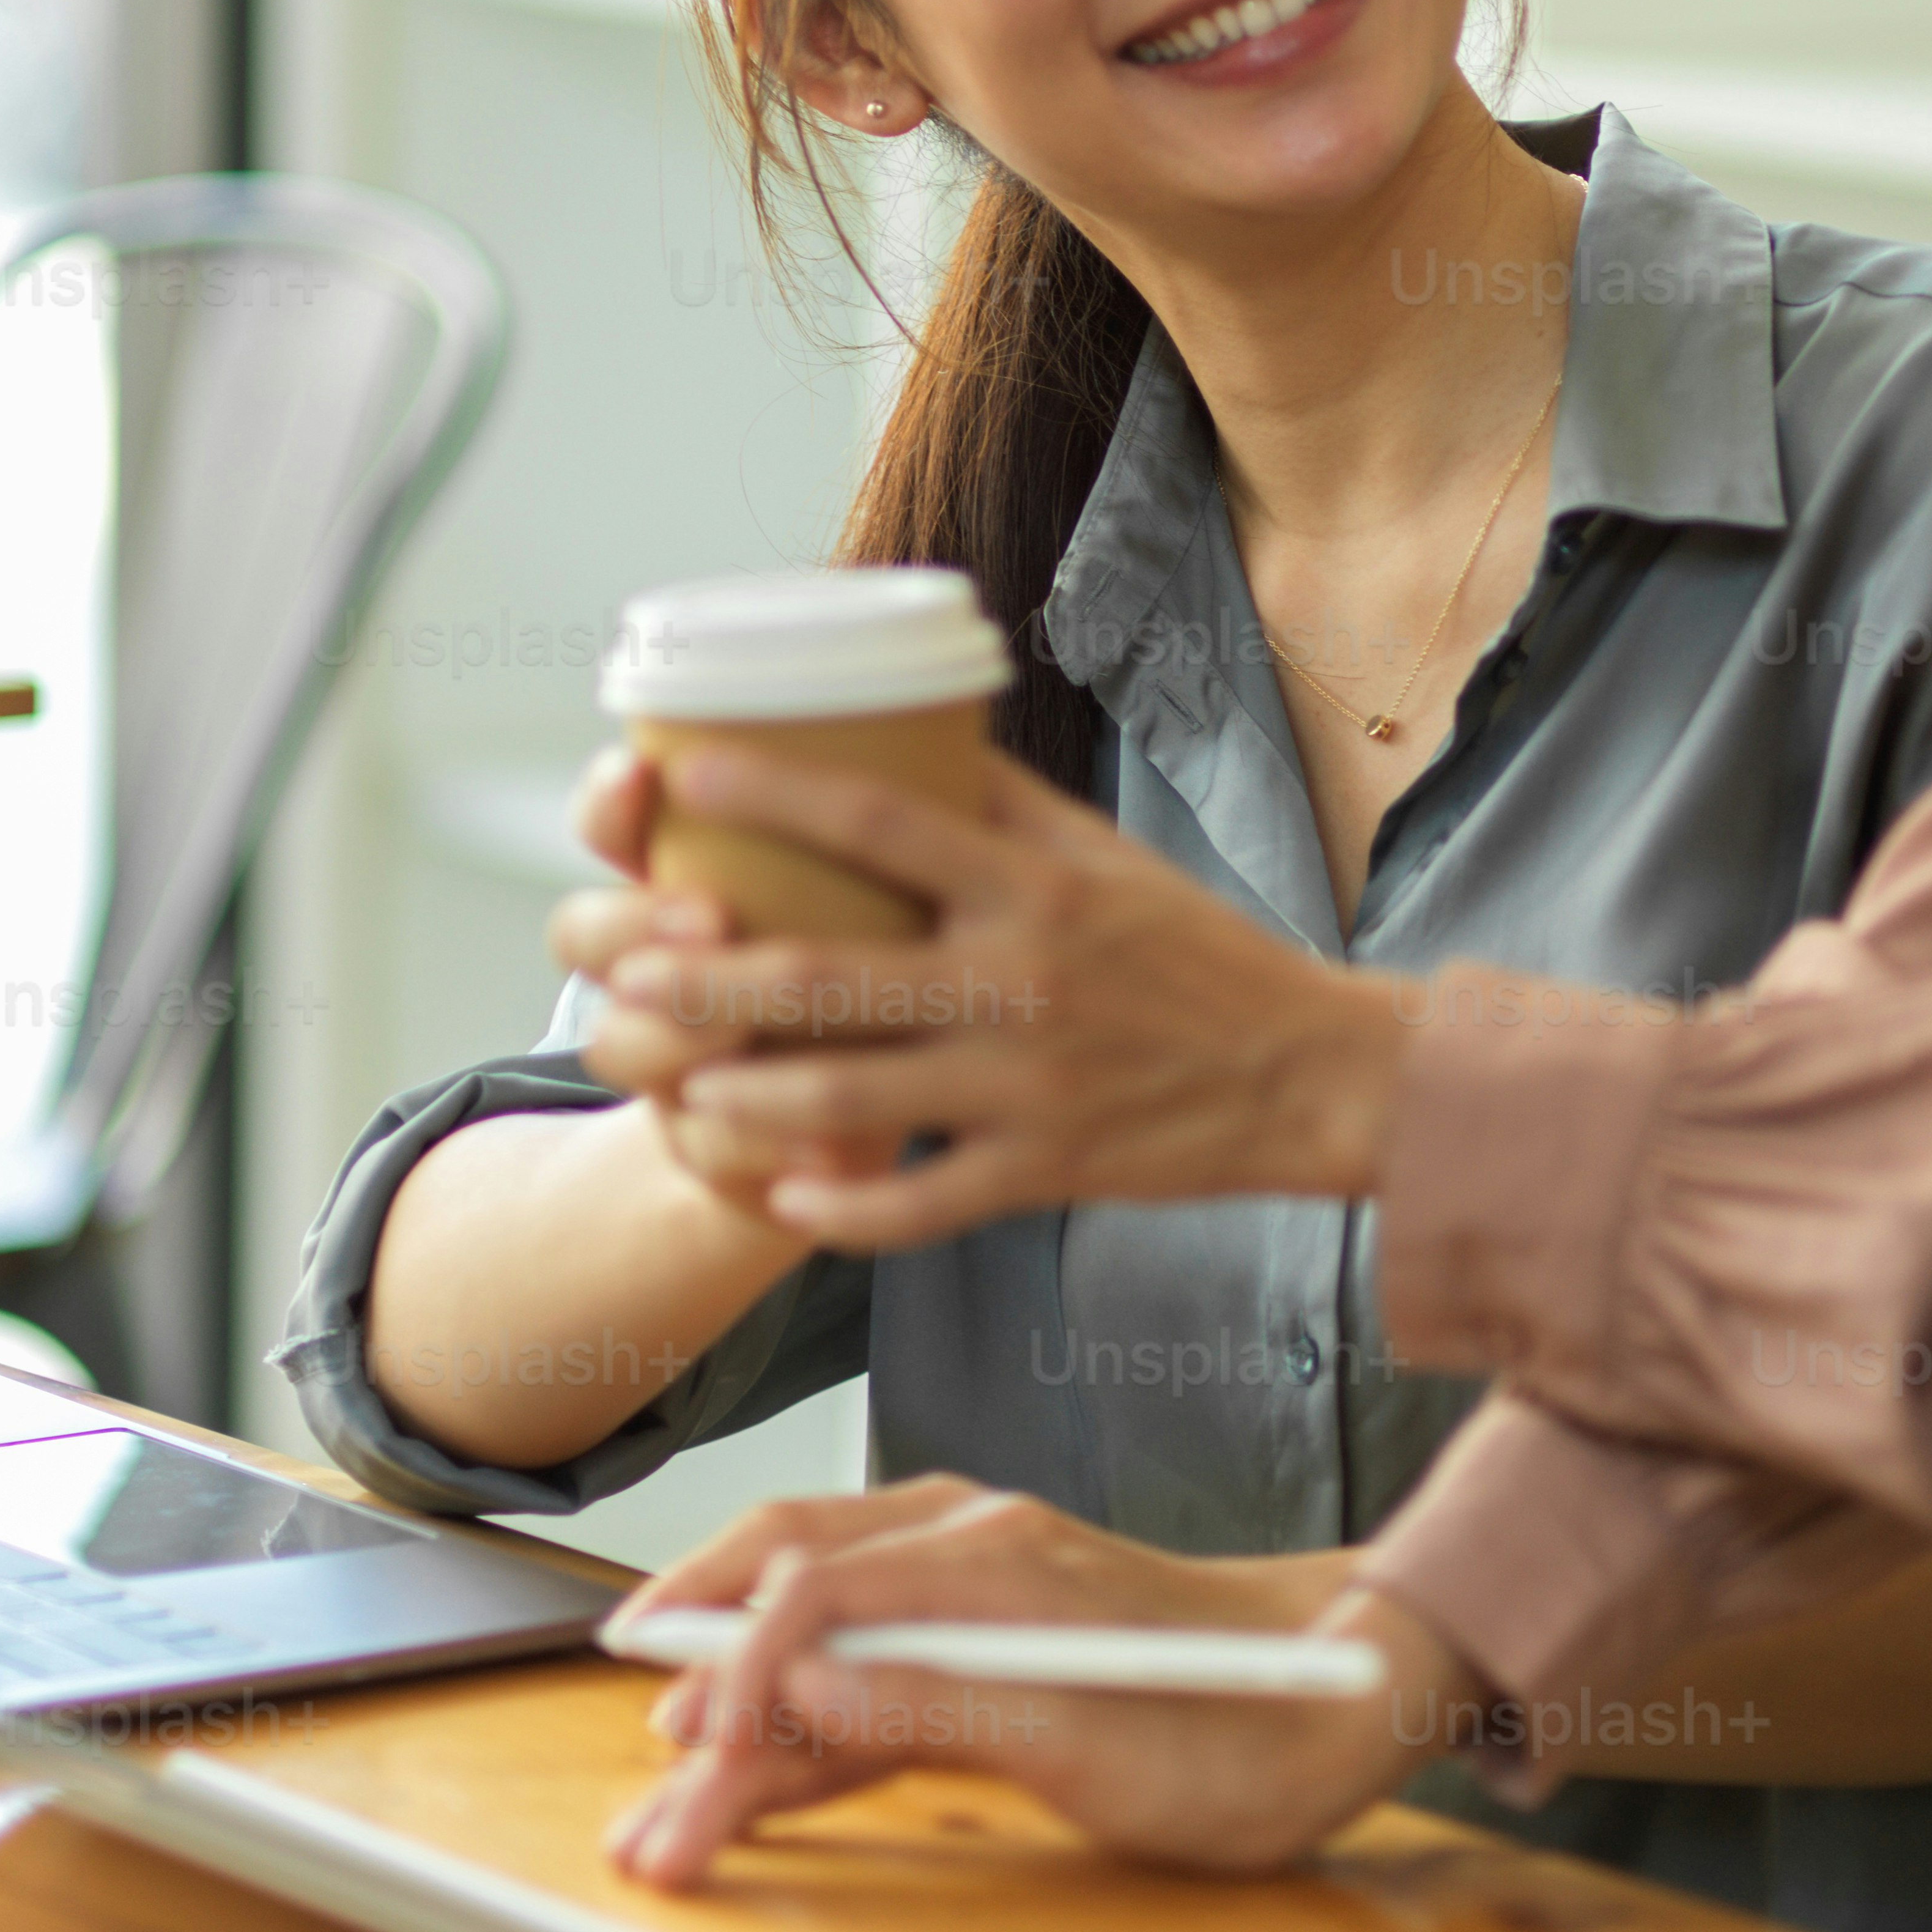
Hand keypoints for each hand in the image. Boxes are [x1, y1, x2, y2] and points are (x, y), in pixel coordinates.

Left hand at [596, 746, 1415, 1247]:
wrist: (1309, 1074)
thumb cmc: (1194, 954)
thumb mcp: (1107, 857)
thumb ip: (1003, 802)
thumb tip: (910, 724)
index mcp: (1032, 885)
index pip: (880, 820)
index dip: (771, 795)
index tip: (679, 776)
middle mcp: (1022, 977)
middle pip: (834, 974)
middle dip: (712, 976)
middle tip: (622, 972)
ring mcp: (1029, 1082)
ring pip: (860, 1097)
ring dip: (753, 1093)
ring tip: (676, 1087)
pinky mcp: (1047, 1167)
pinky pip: (927, 1200)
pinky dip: (850, 1207)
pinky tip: (783, 1196)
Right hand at [605, 1478, 1480, 1884]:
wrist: (1350, 1692)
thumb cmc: (1251, 1725)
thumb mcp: (1099, 1747)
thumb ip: (942, 1708)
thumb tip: (803, 1692)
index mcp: (994, 1558)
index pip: (815, 1590)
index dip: (740, 1673)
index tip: (694, 1762)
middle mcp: (968, 1549)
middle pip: (789, 1593)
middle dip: (703, 1694)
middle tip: (645, 1807)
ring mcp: (970, 1591)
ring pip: (815, 1637)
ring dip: (740, 1723)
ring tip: (666, 1815)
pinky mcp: (983, 1643)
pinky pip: (867, 1674)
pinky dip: (804, 1730)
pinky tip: (748, 1782)